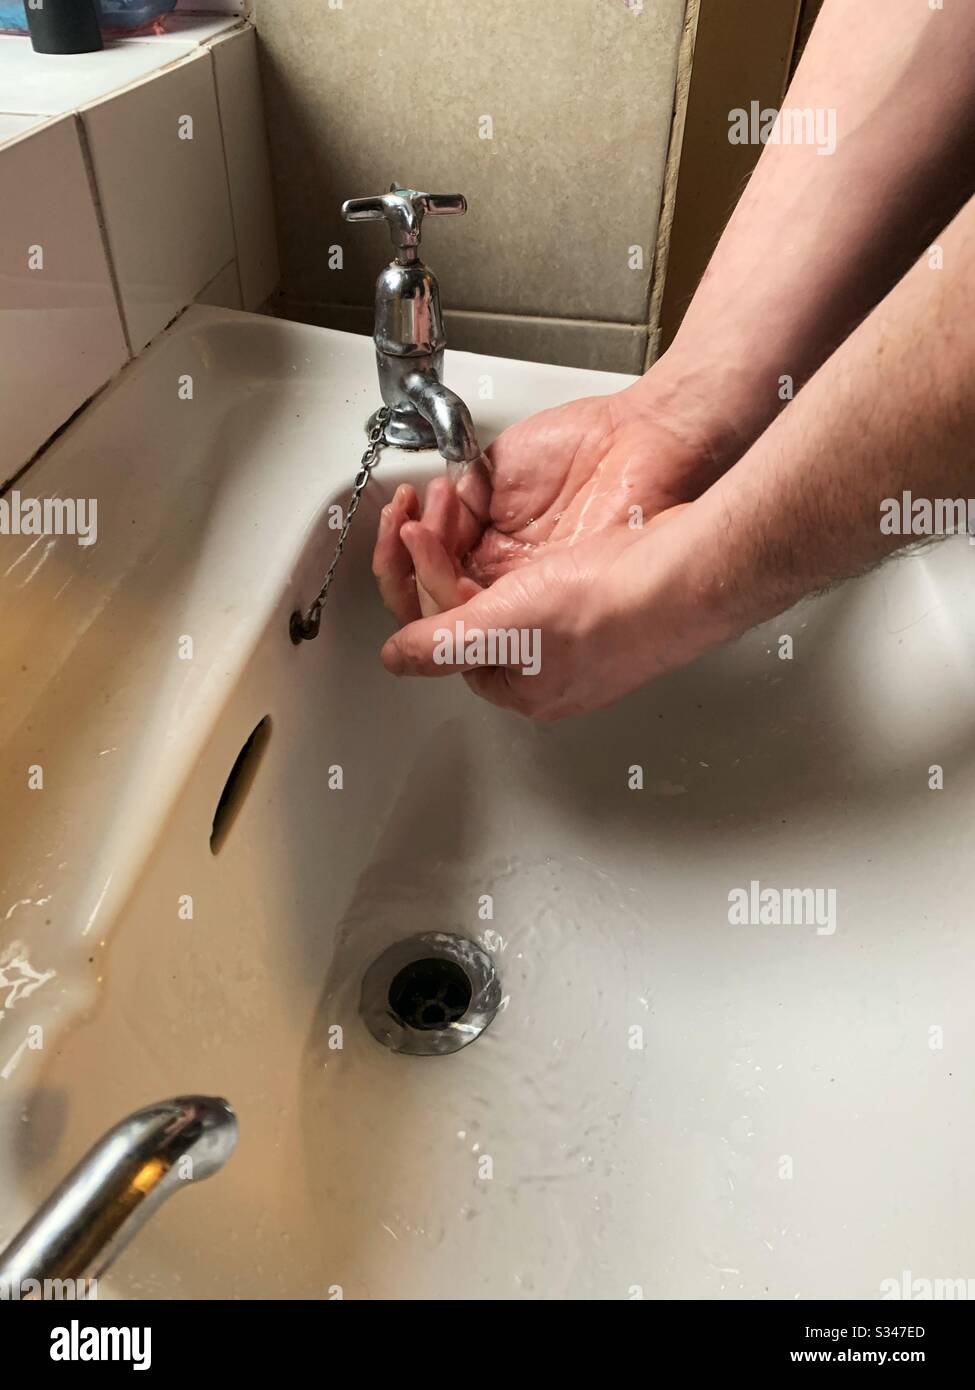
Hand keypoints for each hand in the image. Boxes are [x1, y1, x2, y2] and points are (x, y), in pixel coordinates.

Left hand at [372, 385, 727, 717]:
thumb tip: (396, 661)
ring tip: (443, 496)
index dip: (421, 589)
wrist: (682, 562)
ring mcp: (554, 603)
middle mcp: (535, 646)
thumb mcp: (504, 632)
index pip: (443, 639)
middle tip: (418, 515)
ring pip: (477, 566)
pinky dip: (482, 515)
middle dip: (430, 554)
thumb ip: (440, 645)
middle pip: (456, 602)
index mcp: (521, 679)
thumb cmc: (611, 608)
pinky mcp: (572, 562)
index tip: (414, 543)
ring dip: (450, 529)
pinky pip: (508, 540)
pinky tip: (471, 491)